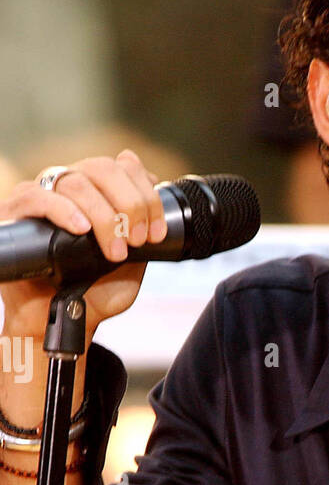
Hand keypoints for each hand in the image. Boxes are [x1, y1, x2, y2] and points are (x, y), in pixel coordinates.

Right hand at [0, 149, 166, 338]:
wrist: (57, 319)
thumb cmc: (90, 292)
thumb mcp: (131, 266)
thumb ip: (143, 236)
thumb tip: (155, 207)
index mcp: (98, 191)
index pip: (124, 166)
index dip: (147, 194)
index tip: (157, 233)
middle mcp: (70, 186)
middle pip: (104, 168)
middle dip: (131, 204)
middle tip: (137, 241)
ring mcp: (43, 195)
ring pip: (76, 182)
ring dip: (104, 215)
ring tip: (114, 250)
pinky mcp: (15, 211)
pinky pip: (37, 197)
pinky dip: (64, 210)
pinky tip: (81, 229)